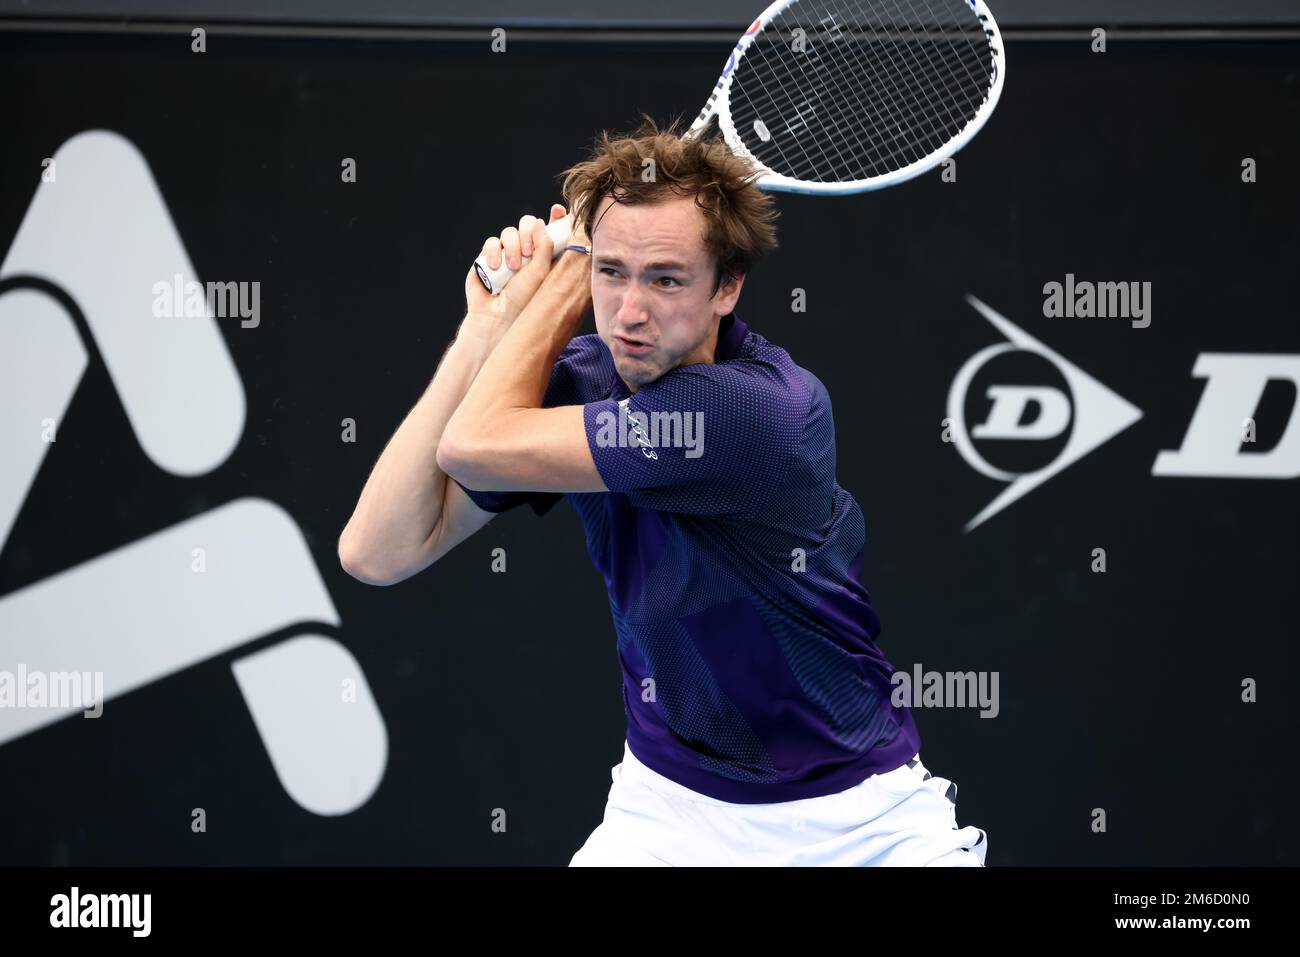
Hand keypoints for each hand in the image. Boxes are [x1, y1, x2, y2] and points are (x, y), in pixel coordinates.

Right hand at [463, 204, 570, 326]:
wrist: (496, 318)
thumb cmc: (523, 300)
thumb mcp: (541, 273)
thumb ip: (544, 246)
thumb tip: (540, 222)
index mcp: (543, 257)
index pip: (549, 231)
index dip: (554, 219)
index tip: (558, 211)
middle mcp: (525, 253)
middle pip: (527, 224)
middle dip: (528, 233)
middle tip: (529, 253)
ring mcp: (505, 254)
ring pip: (509, 232)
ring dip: (513, 246)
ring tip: (513, 268)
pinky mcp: (487, 257)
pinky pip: (491, 242)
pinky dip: (494, 251)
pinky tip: (496, 267)